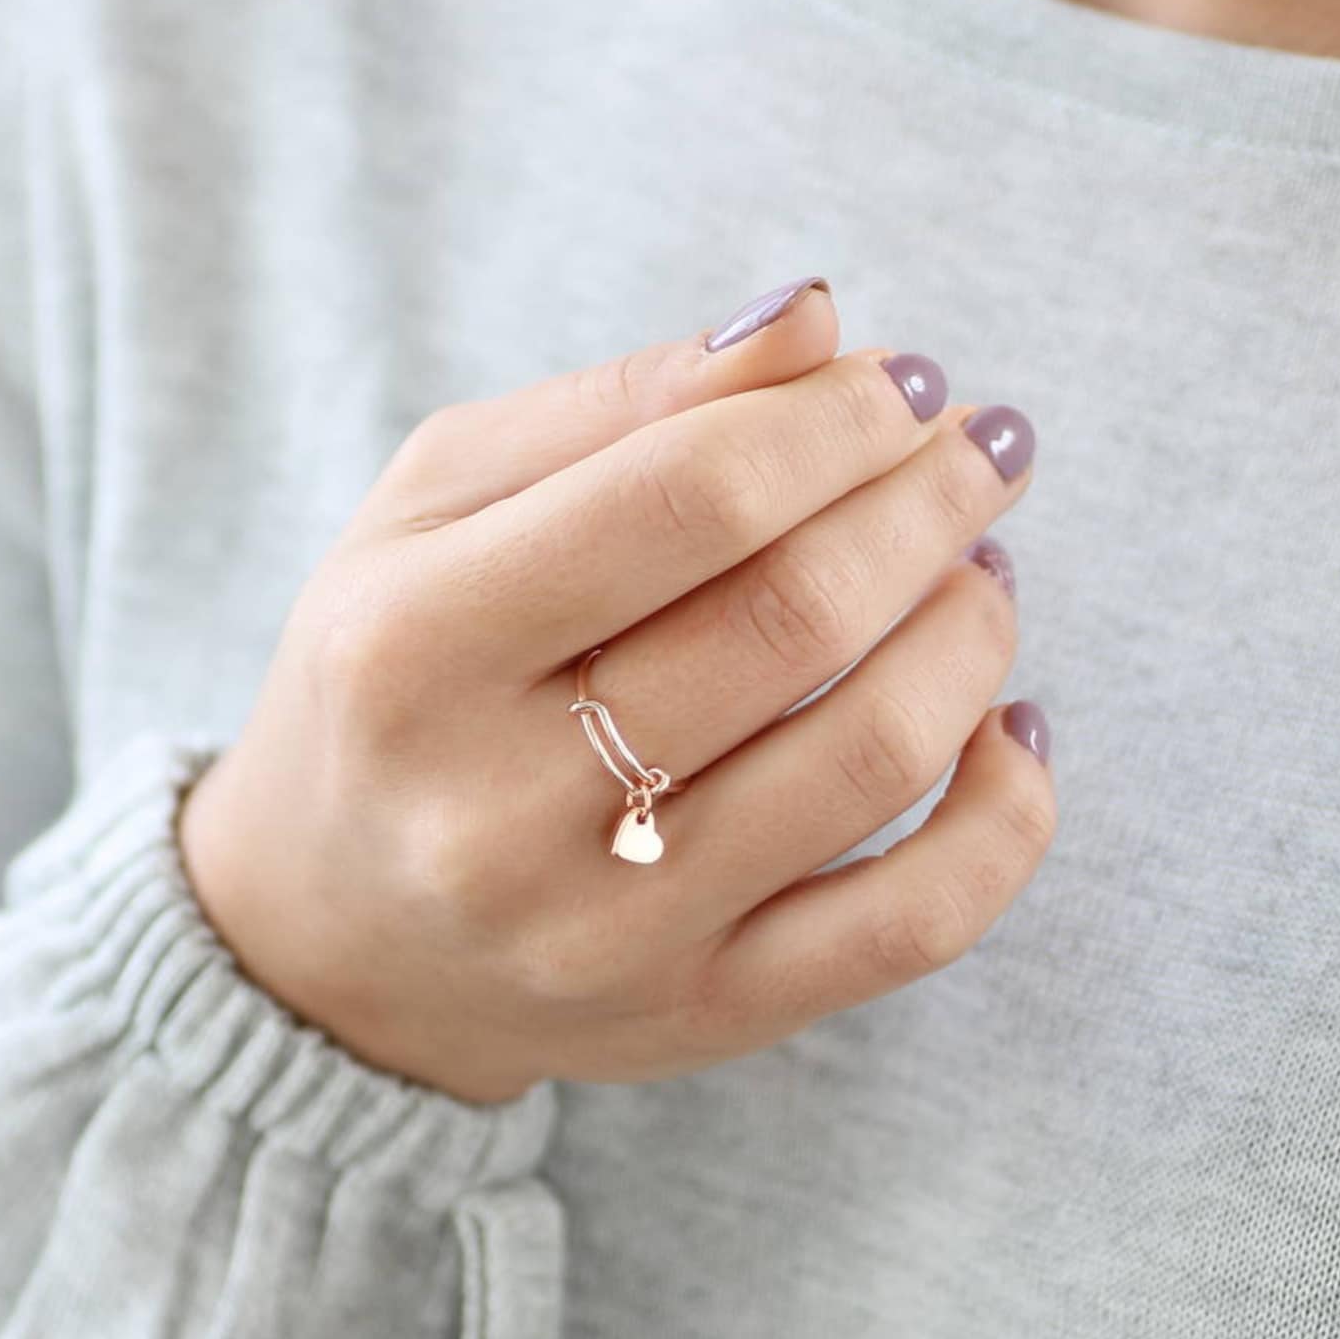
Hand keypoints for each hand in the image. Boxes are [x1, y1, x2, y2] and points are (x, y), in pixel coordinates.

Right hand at [176, 276, 1055, 1104]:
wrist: (332, 938)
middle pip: (797, 619)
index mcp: (416, 646)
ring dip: (973, 628)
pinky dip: (1005, 814)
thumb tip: (818, 324)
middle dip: (929, 502)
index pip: (690, 496)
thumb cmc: (387, 680)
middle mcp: (501, 808)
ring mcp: (610, 932)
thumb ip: (621, 405)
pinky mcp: (700, 1013)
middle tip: (975, 449)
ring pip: (873, 757)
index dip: (835, 418)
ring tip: (977, 566)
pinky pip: (913, 925)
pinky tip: (1007, 728)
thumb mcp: (437, 508)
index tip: (901, 382)